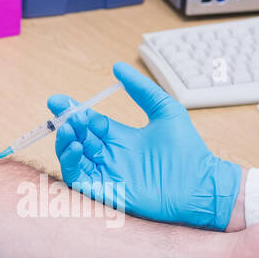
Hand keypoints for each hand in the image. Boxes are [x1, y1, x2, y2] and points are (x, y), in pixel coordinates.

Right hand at [48, 61, 242, 230]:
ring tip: (68, 129)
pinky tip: (76, 148)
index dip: (73, 110)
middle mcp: (111, 155)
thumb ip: (141, 89)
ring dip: (65, 143)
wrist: (200, 184)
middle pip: (79, 138)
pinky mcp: (107, 191)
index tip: (58, 99)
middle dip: (67, 124)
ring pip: (73, 158)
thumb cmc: (188, 150)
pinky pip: (79, 178)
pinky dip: (71, 163)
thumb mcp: (165, 110)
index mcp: (121, 137)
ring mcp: (107, 174)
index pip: (90, 122)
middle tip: (64, 113)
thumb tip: (118, 66)